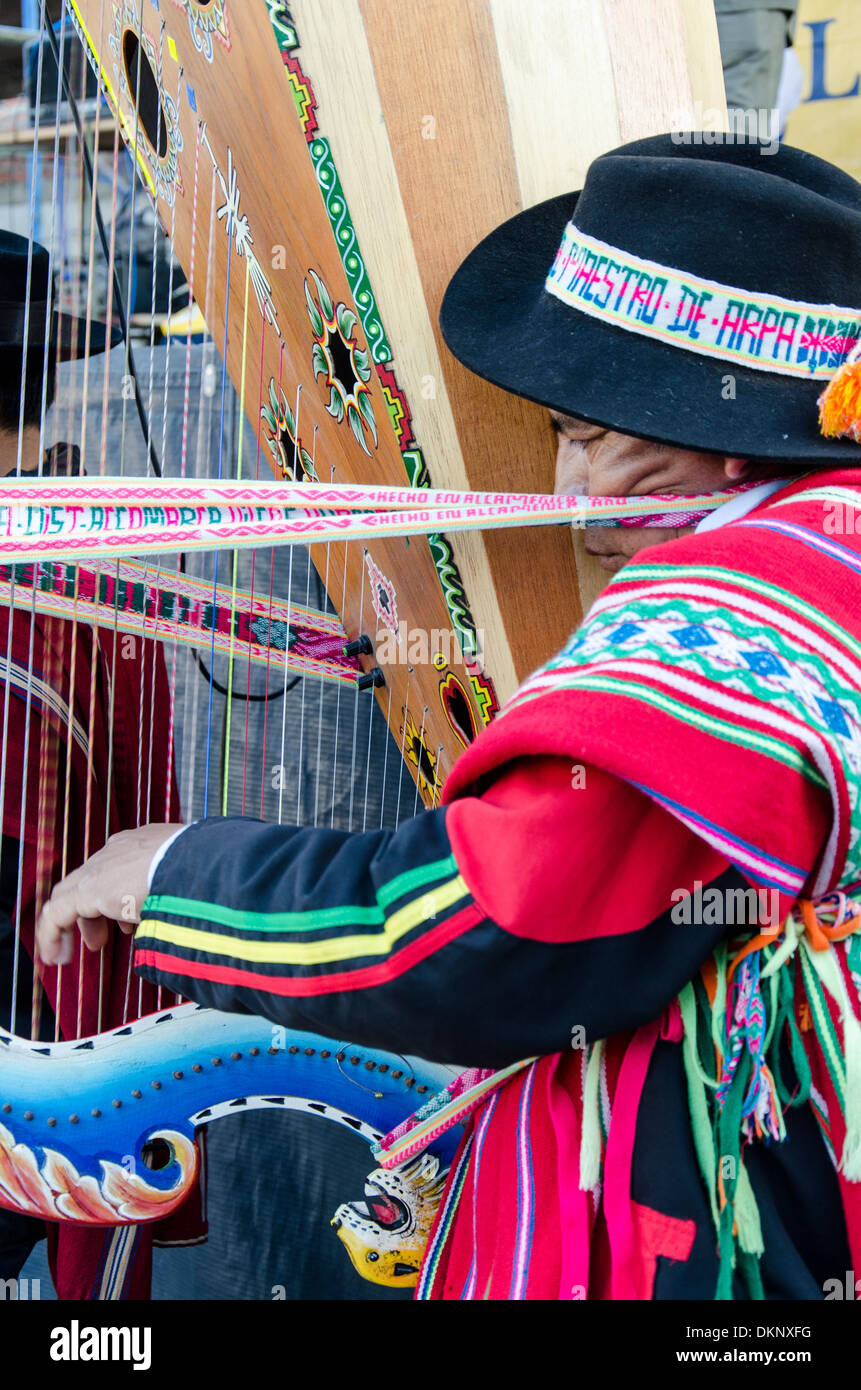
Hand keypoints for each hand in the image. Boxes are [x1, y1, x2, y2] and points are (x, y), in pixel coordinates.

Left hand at [37, 824, 185, 966]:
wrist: (199, 863)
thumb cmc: (206, 874)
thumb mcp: (189, 884)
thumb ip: (178, 898)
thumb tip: (185, 925)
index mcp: (143, 845)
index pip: (116, 871)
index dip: (116, 901)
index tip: (125, 926)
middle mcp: (117, 851)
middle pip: (91, 883)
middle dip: (92, 915)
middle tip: (99, 941)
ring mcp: (100, 867)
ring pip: (68, 896)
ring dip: (69, 926)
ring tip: (70, 954)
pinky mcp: (87, 889)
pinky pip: (57, 914)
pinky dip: (52, 935)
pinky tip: (56, 956)